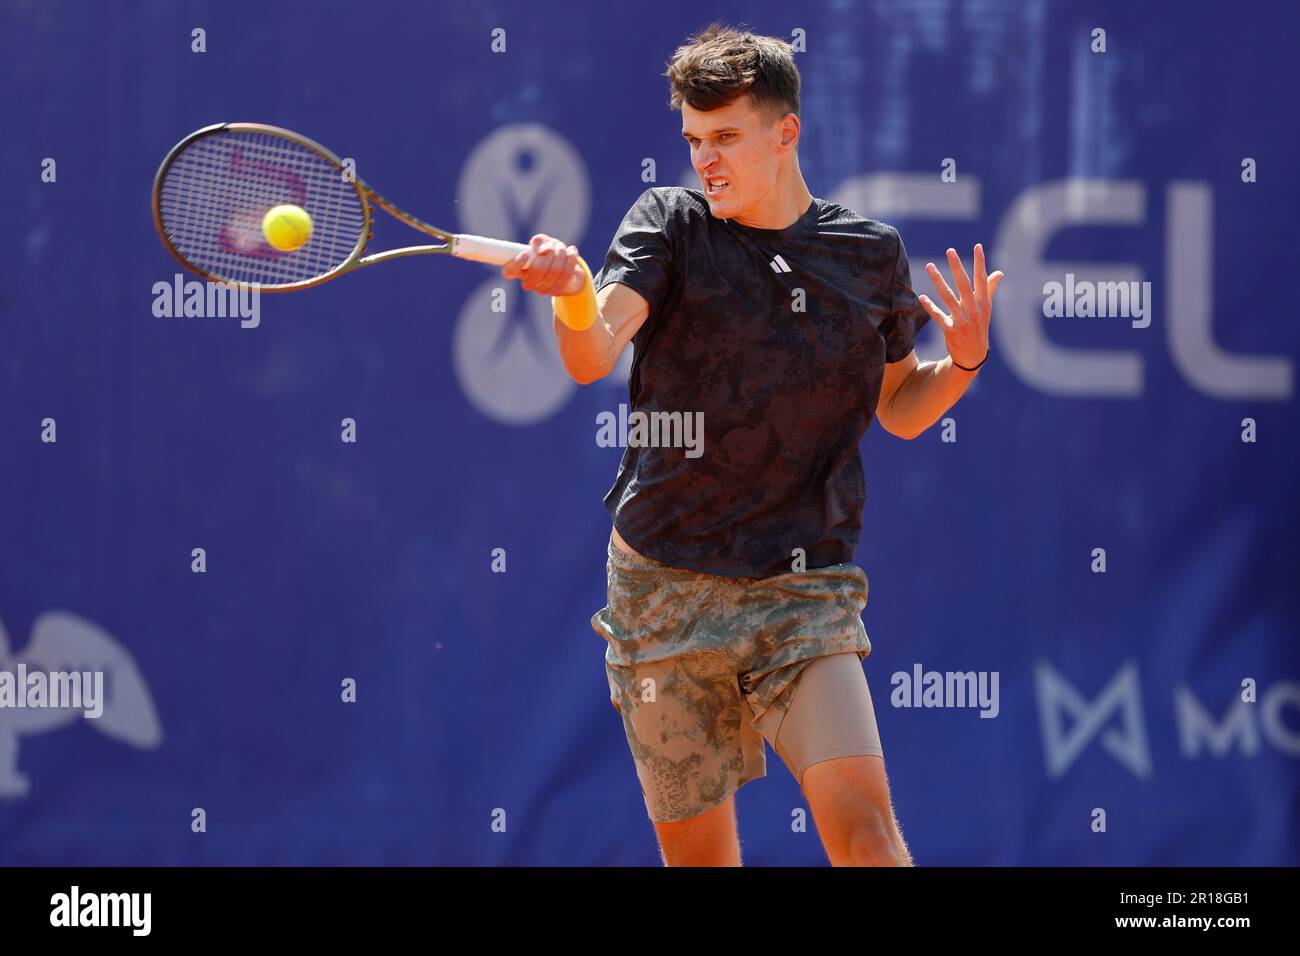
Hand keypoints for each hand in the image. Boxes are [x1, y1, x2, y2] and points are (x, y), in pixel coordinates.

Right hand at [500, 234, 585, 296]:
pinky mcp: (557, 291)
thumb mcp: (543, 242)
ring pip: (555, 270)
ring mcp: (543, 289)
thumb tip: (542, 249)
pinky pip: (567, 273)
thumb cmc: (549, 253)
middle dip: (549, 253)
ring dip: (561, 254)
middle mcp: (528, 283)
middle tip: (552, 246)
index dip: (516, 264)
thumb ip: (540, 241)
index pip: (510, 272)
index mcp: (519, 270)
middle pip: (538, 269)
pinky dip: (571, 258)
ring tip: (562, 248)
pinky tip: (572, 251)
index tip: (525, 254)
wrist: (567, 269)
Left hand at [918, 244, 1003, 369]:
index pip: (982, 279)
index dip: (980, 262)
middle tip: (950, 250)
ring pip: (948, 296)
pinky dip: (930, 306)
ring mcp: (962, 320)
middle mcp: (974, 310)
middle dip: (957, 266)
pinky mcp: (951, 330)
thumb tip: (999, 273)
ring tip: (930, 266)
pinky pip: (938, 315)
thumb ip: (990, 289)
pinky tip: (922, 297)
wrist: (973, 356)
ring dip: (938, 280)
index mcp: (984, 303)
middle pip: (964, 284)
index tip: (978, 246)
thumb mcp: (986, 309)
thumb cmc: (979, 328)